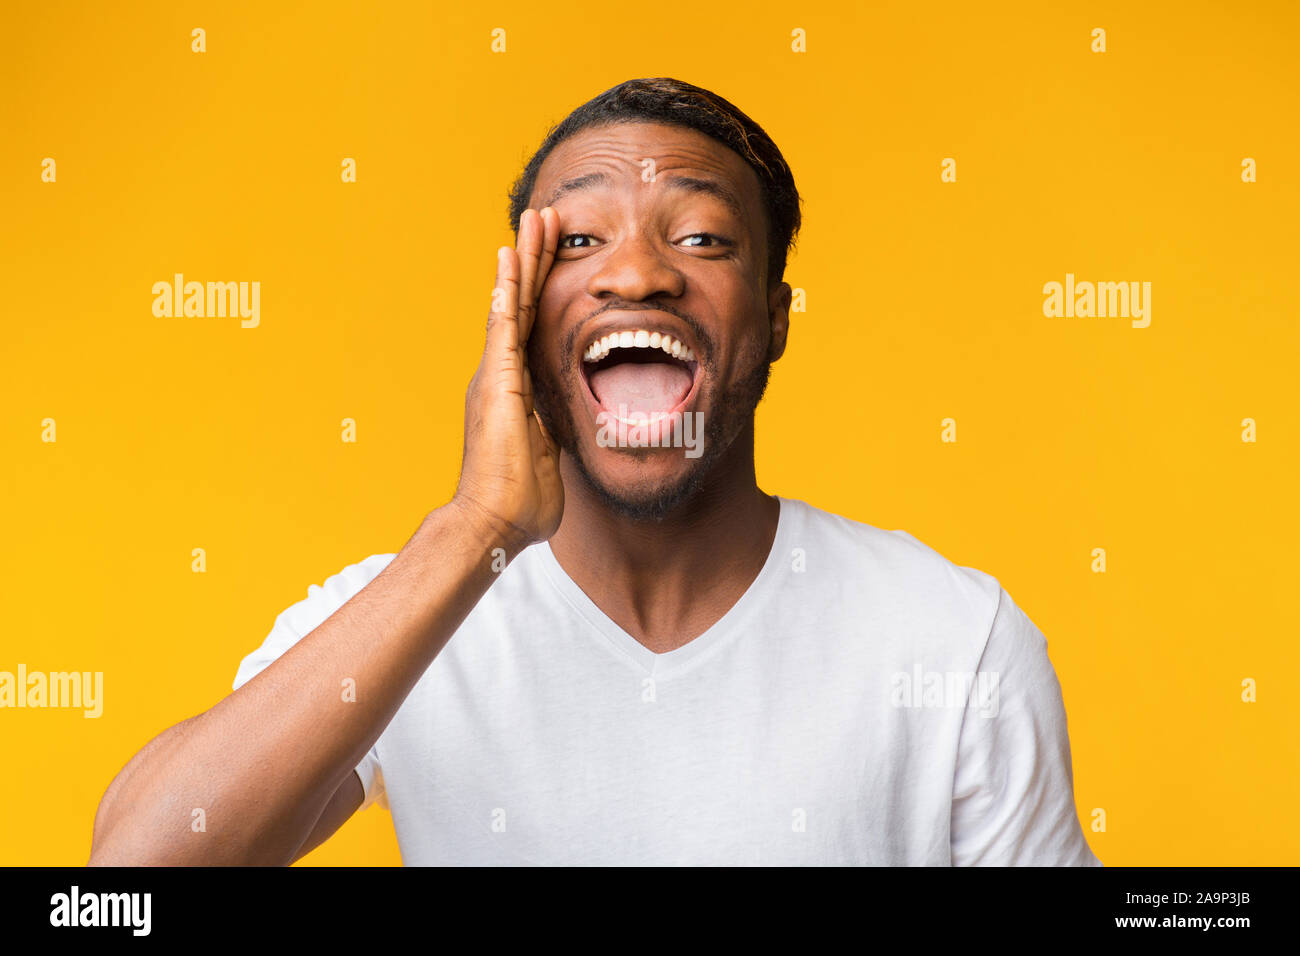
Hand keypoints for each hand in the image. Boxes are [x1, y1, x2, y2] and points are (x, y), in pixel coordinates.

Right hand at [453, 207, 562, 551]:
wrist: (496, 523)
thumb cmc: (522, 501)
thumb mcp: (550, 454)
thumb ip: (556, 432)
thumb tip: (567, 431)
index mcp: (517, 389)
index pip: (534, 326)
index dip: (544, 289)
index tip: (556, 253)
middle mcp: (502, 374)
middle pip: (521, 303)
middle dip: (536, 259)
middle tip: (545, 217)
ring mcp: (496, 376)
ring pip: (511, 304)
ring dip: (524, 260)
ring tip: (535, 220)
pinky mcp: (498, 383)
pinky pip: (503, 326)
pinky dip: (506, 290)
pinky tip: (510, 258)